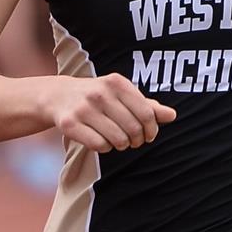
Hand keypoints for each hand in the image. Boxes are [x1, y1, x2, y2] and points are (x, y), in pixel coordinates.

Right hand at [39, 74, 175, 153]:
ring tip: (117, 140)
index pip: (146, 112)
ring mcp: (83, 108)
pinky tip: (101, 141)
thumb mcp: (122, 95)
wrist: (58, 95)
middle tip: (133, 141)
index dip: (152, 129)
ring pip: (117, 139)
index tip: (149, 135)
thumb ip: (148, 105)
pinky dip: (104, 148)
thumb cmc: (98, 96)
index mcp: (116, 83)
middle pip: (133, 128)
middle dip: (136, 140)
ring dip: (121, 145)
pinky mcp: (70, 124)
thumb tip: (172, 115)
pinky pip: (99, 145)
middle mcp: (100, 93)